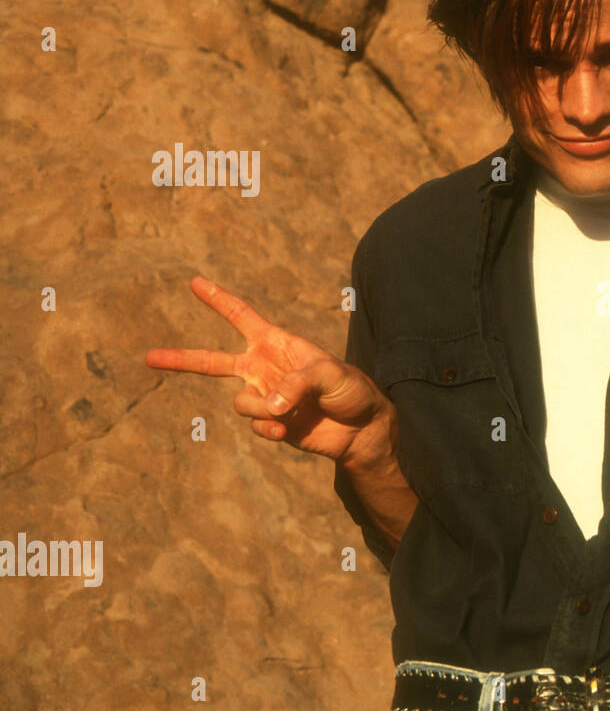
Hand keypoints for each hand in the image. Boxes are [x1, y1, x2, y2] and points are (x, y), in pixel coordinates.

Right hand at [145, 275, 392, 465]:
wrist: (362, 428)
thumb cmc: (350, 389)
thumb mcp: (329, 374)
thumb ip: (296, 384)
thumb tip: (267, 407)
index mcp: (277, 343)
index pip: (241, 316)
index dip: (218, 299)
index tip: (194, 281)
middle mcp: (264, 368)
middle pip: (213, 362)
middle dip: (180, 359)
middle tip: (148, 357)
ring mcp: (264, 396)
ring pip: (239, 403)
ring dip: (261, 408)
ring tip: (290, 411)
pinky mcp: (269, 423)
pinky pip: (254, 424)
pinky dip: (268, 428)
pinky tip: (287, 429)